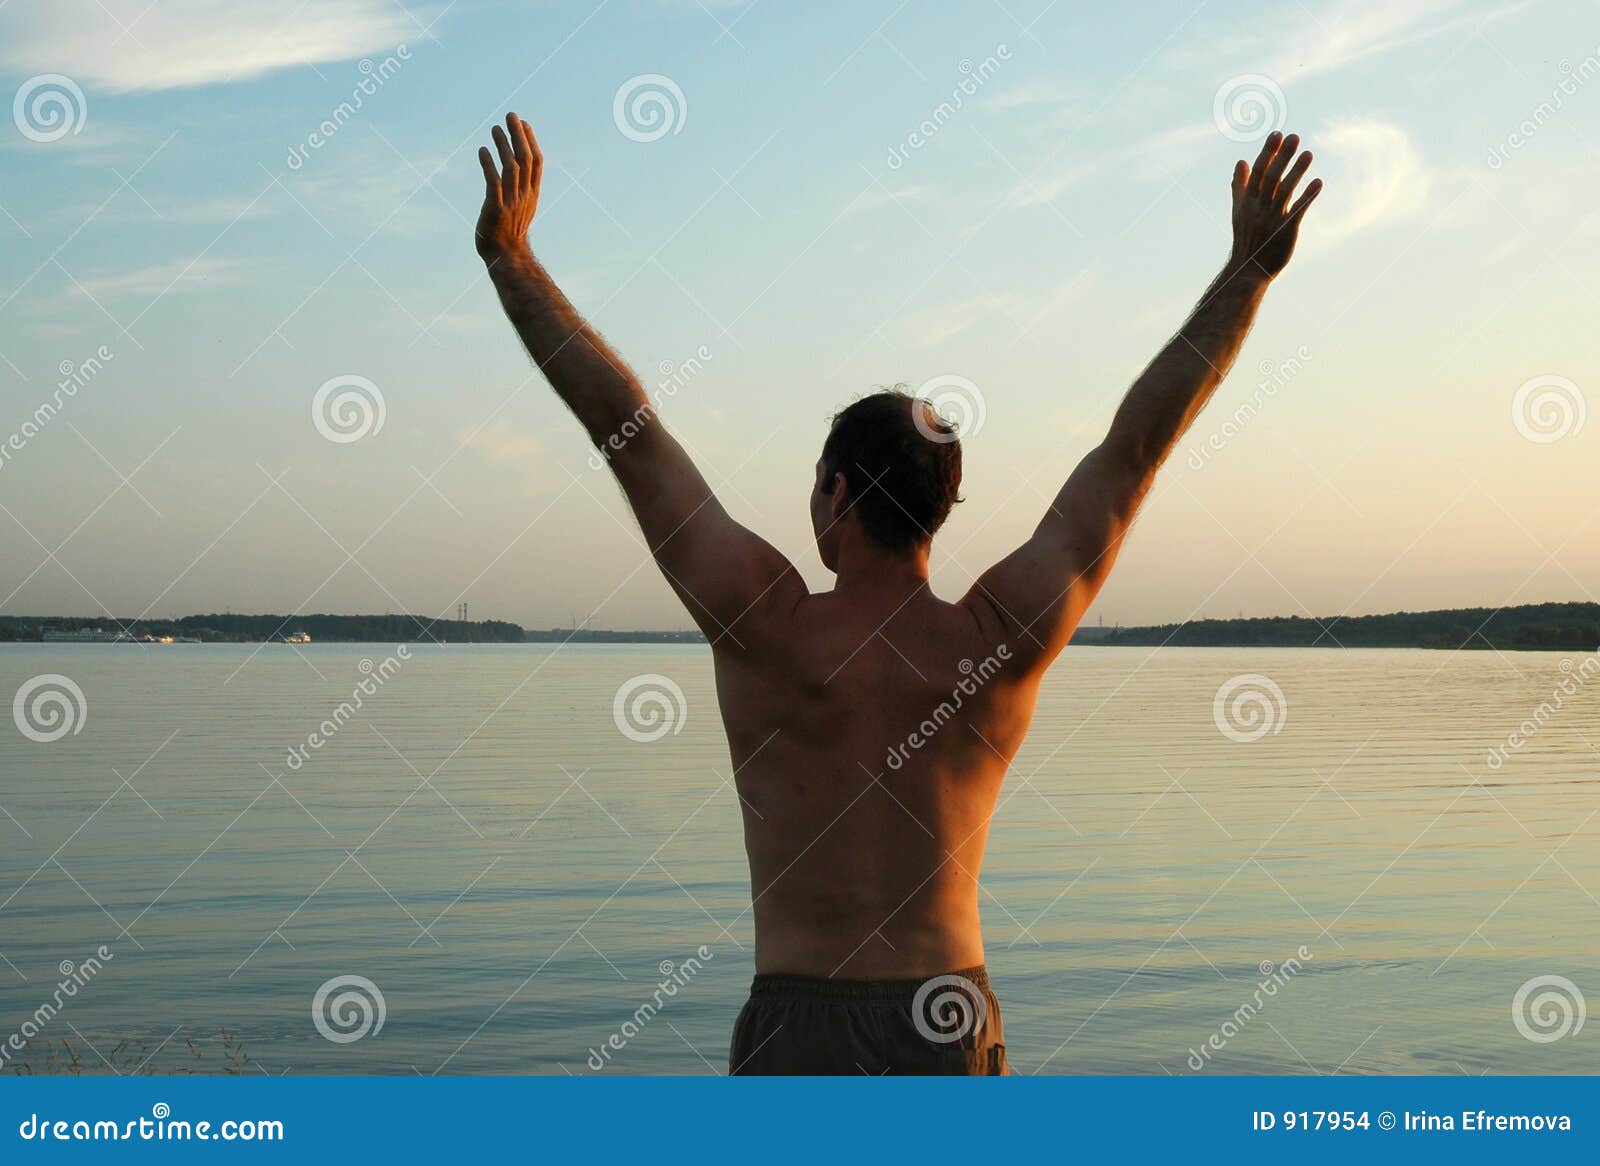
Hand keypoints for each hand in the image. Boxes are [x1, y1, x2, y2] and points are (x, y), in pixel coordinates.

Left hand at [475, 113, 541, 261]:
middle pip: (525, 159)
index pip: (536, 161)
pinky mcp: (495, 208)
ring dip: (503, 145)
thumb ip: (522, 187)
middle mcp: (524, 195)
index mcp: (532, 193)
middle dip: (518, 135)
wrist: (506, 256)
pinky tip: (482, 150)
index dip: (530, 140)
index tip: (523, 122)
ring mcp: (511, 202)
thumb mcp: (522, 207)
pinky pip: (493, 182)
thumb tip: (519, 167)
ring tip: (494, 128)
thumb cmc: (510, 231)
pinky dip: (488, 164)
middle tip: (510, 115)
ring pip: (510, 167)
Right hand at [1228, 131, 1320, 278]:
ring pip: (1284, 191)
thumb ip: (1240, 186)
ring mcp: (1272, 219)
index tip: (1277, 134)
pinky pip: (1297, 210)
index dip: (1268, 153)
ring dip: (1296, 172)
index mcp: (1247, 202)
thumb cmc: (1247, 239)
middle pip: (1271, 178)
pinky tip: (1318, 182)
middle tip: (1294, 137)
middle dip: (1282, 157)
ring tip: (1308, 153)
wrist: (1249, 270)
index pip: (1257, 173)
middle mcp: (1259, 208)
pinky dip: (1307, 196)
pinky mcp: (1286, 230)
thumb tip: (1241, 162)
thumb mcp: (1239, 211)